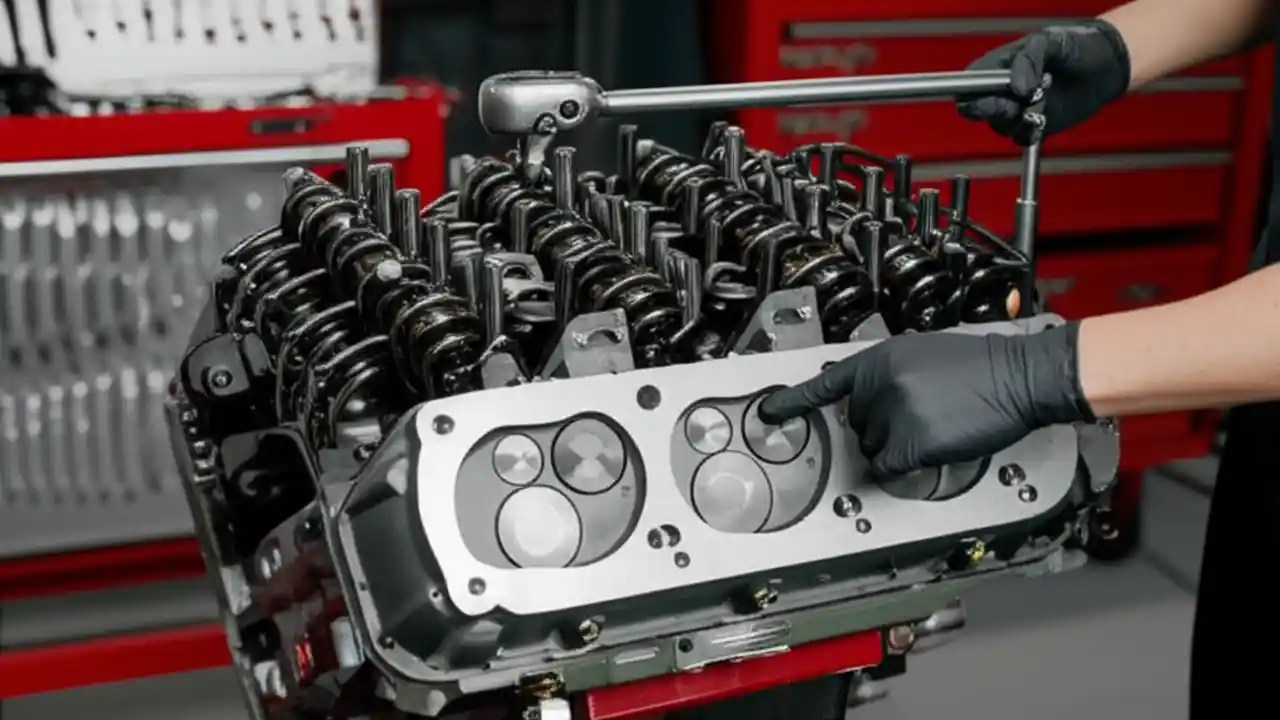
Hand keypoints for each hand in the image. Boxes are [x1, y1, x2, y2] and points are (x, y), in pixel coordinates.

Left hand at [757, 324, 1093, 475]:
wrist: (1017, 376)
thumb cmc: (980, 367)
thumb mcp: (922, 355)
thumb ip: (890, 375)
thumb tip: (872, 399)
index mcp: (879, 358)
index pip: (827, 383)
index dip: (794, 401)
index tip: (768, 413)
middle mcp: (880, 383)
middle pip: (855, 424)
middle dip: (879, 428)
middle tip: (918, 417)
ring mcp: (894, 412)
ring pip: (872, 447)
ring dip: (895, 447)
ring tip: (932, 426)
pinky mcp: (911, 441)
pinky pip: (889, 467)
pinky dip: (902, 468)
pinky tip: (927, 450)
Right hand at [957, 20, 1130, 143]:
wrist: (1107, 65)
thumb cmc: (1078, 45)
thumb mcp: (1051, 41)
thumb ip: (1029, 59)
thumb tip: (1016, 88)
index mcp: (996, 66)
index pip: (967, 87)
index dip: (974, 95)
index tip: (997, 94)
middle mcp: (1002, 90)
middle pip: (978, 111)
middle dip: (998, 108)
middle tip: (1022, 99)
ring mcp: (1016, 109)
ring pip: (1000, 126)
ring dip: (1020, 118)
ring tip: (1043, 100)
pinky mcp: (1032, 125)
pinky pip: (1020, 138)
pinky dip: (1030, 132)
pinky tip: (1045, 117)